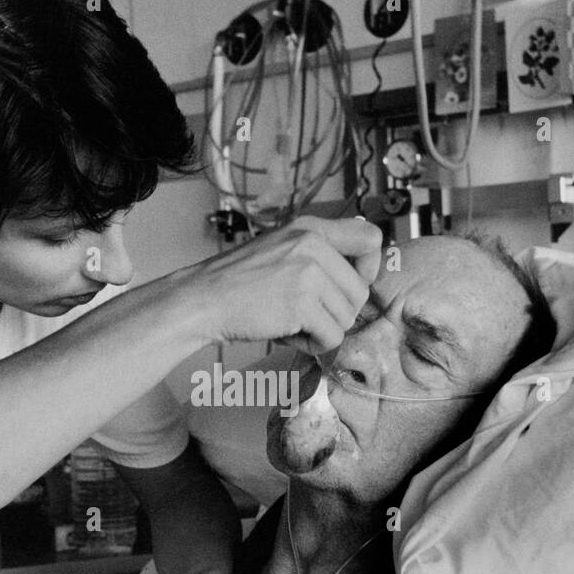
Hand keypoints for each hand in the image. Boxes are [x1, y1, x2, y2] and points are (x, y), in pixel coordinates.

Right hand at [175, 216, 381, 355]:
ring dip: (322, 330)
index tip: (350, 284)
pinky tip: (288, 335)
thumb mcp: (282, 246)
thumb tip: (364, 264)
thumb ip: (318, 250)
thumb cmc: (239, 281)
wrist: (203, 299)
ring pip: (347, 318)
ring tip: (291, 322)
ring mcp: (308, 273)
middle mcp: (314, 244)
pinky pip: (332, 337)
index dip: (369, 268)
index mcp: (312, 227)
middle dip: (338, 312)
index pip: (371, 238)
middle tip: (306, 314)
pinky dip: (312, 345)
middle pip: (360, 292)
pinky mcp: (302, 304)